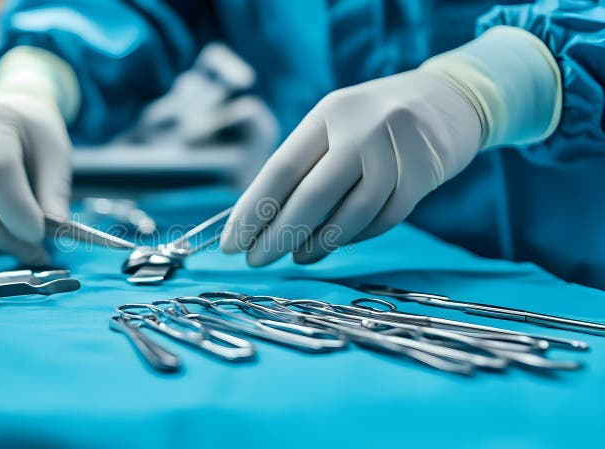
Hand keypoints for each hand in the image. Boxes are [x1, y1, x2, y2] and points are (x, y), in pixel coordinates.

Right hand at [0, 93, 72, 264]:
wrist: (10, 114)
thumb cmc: (36, 135)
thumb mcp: (57, 154)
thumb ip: (55, 191)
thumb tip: (57, 230)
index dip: (16, 208)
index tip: (38, 235)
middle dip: (0, 234)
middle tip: (34, 251)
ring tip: (22, 244)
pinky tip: (0, 230)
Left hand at [220, 70, 481, 265]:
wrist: (449, 100)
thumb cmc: (373, 119)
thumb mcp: (334, 122)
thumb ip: (303, 162)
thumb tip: (257, 218)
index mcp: (328, 114)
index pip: (281, 170)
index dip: (252, 212)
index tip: (231, 243)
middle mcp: (361, 131)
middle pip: (310, 197)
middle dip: (276, 236)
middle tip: (255, 260)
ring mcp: (396, 155)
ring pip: (347, 216)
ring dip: (315, 245)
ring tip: (295, 256)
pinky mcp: (421, 180)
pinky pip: (379, 221)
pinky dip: (352, 238)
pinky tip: (332, 244)